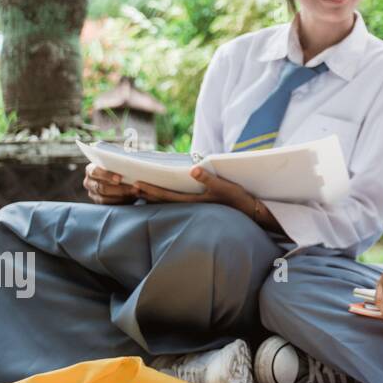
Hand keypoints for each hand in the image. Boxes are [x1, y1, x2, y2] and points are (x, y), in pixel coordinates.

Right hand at [84, 163, 139, 204]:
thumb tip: (132, 168)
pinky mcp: (99, 202)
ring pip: (104, 198)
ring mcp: (92, 194)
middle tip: (134, 187)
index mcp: (90, 169)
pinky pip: (108, 204)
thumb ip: (120, 166)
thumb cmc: (118, 167)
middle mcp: (88, 182)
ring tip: (136, 192)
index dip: (107, 175)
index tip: (120, 178)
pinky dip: (121, 201)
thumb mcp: (117, 164)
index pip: (95, 172)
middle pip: (100, 187)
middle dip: (119, 188)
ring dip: (122, 195)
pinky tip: (132, 197)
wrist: (118, 178)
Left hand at [132, 167, 252, 213]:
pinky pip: (178, 201)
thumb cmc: (239, 199)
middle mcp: (192, 206)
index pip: (167, 196)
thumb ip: (209, 179)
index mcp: (194, 201)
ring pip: (169, 202)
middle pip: (164, 200)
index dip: (151, 190)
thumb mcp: (226, 187)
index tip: (137, 183)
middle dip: (147, 193)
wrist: (251, 213)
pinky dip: (167, 196)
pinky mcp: (200, 205)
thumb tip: (192, 169)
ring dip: (155, 196)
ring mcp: (195, 207)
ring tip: (141, 189)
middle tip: (130, 185)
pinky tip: (162, 192)